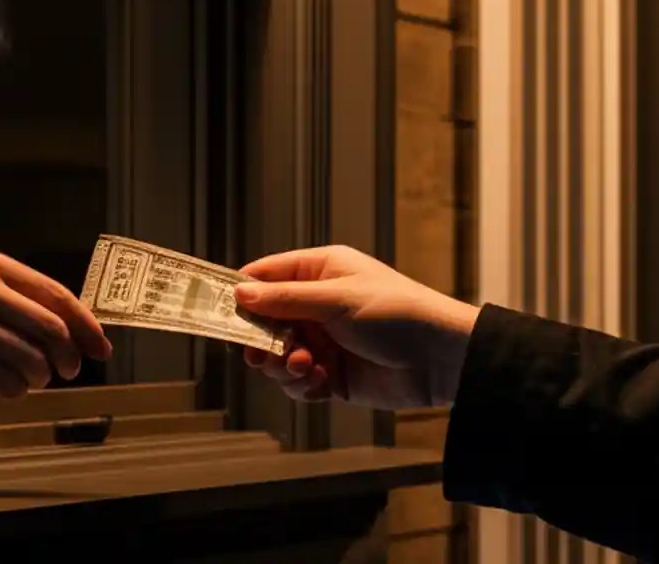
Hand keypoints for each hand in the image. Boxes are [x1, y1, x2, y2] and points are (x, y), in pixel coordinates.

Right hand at [234, 245, 478, 409]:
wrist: (441, 360)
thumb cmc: (398, 314)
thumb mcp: (337, 299)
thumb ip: (285, 299)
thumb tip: (239, 293)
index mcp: (319, 272)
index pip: (265, 276)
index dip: (240, 293)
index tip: (217, 312)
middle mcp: (317, 305)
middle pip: (264, 322)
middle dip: (260, 340)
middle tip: (262, 353)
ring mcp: (324, 341)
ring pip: (278, 357)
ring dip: (285, 366)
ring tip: (307, 367)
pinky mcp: (333, 375)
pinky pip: (299, 383)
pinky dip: (305, 385)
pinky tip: (324, 381)